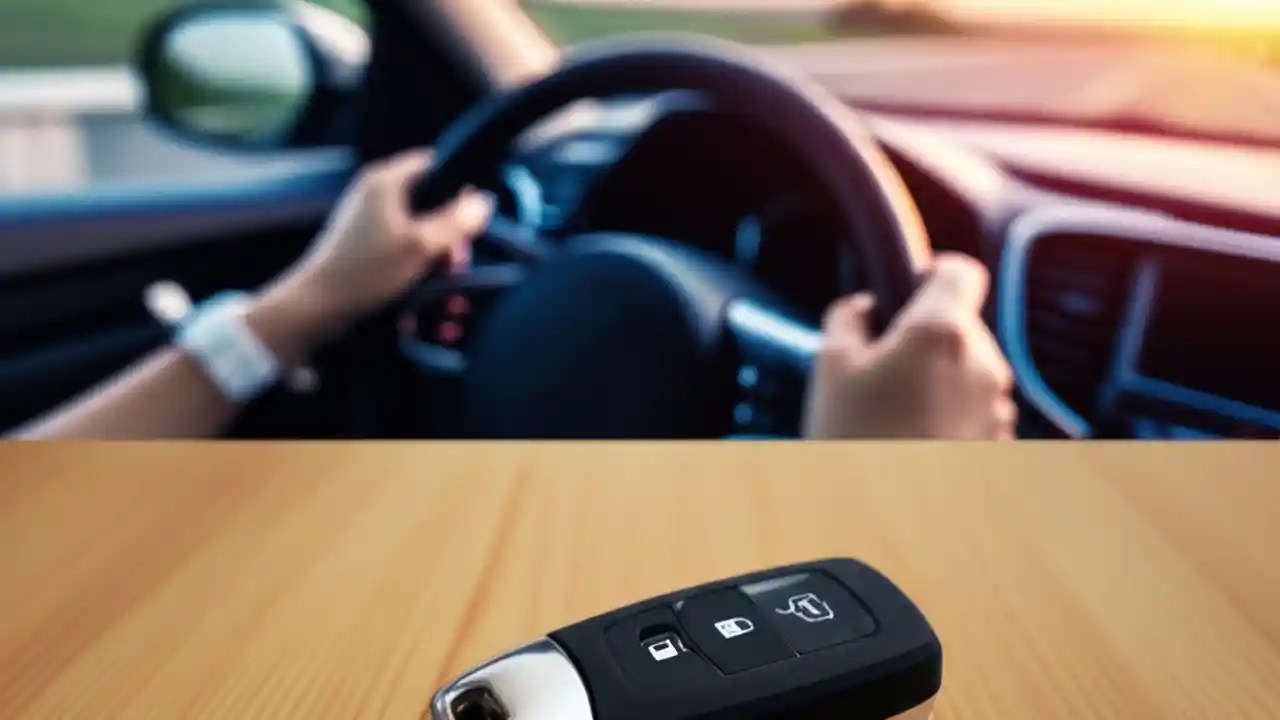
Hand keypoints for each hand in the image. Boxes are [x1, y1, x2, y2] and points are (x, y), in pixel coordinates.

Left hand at [246, 150, 492, 363]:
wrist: (317, 305)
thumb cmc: (369, 270)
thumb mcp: (421, 246)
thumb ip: (457, 222)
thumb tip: (484, 201)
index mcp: (386, 180)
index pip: (435, 163)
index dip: (459, 187)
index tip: (470, 220)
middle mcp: (375, 191)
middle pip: (429, 198)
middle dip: (450, 230)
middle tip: (457, 262)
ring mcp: (367, 216)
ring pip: (418, 224)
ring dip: (436, 250)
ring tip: (444, 279)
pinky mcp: (363, 241)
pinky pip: (401, 242)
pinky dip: (416, 259)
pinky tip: (423, 284)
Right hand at [803, 253, 1016, 438]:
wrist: (889, 523)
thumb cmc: (857, 441)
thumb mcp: (829, 366)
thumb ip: (847, 318)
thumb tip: (862, 307)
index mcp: (941, 331)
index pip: (960, 269)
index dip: (931, 272)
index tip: (906, 290)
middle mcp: (981, 362)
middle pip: (961, 323)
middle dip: (925, 335)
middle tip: (881, 365)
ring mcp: (996, 403)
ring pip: (967, 367)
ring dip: (938, 376)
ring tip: (894, 410)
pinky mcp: (998, 439)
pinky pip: (974, 406)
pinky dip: (949, 411)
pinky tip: (913, 436)